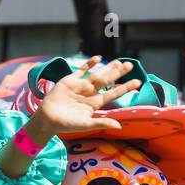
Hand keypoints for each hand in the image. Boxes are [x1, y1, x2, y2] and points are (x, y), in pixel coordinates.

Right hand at [22, 56, 141, 143]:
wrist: (46, 119)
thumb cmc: (65, 125)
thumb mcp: (85, 124)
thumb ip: (101, 123)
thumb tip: (119, 126)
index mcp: (95, 103)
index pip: (113, 93)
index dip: (125, 87)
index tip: (137, 82)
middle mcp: (90, 93)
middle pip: (107, 81)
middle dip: (119, 73)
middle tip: (130, 65)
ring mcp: (80, 85)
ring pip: (97, 74)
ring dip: (108, 67)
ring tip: (119, 61)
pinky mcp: (70, 80)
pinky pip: (81, 69)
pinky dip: (89, 63)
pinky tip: (98, 58)